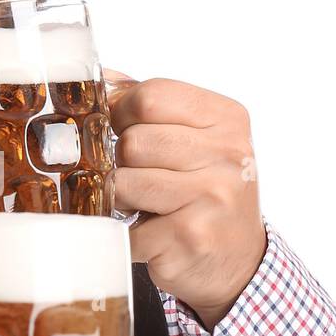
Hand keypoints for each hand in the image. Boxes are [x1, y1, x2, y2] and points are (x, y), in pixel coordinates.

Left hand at [105, 69, 267, 331]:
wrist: (238, 259)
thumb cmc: (206, 192)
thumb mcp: (194, 139)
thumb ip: (150, 105)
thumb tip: (97, 77)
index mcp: (227, 119)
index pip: (152, 94)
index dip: (121, 112)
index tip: (119, 129)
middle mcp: (228, 154)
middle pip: (133, 141)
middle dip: (120, 163)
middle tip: (135, 178)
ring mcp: (213, 196)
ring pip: (124, 183)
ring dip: (120, 200)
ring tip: (142, 207)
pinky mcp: (191, 236)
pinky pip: (127, 229)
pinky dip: (126, 237)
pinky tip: (150, 237)